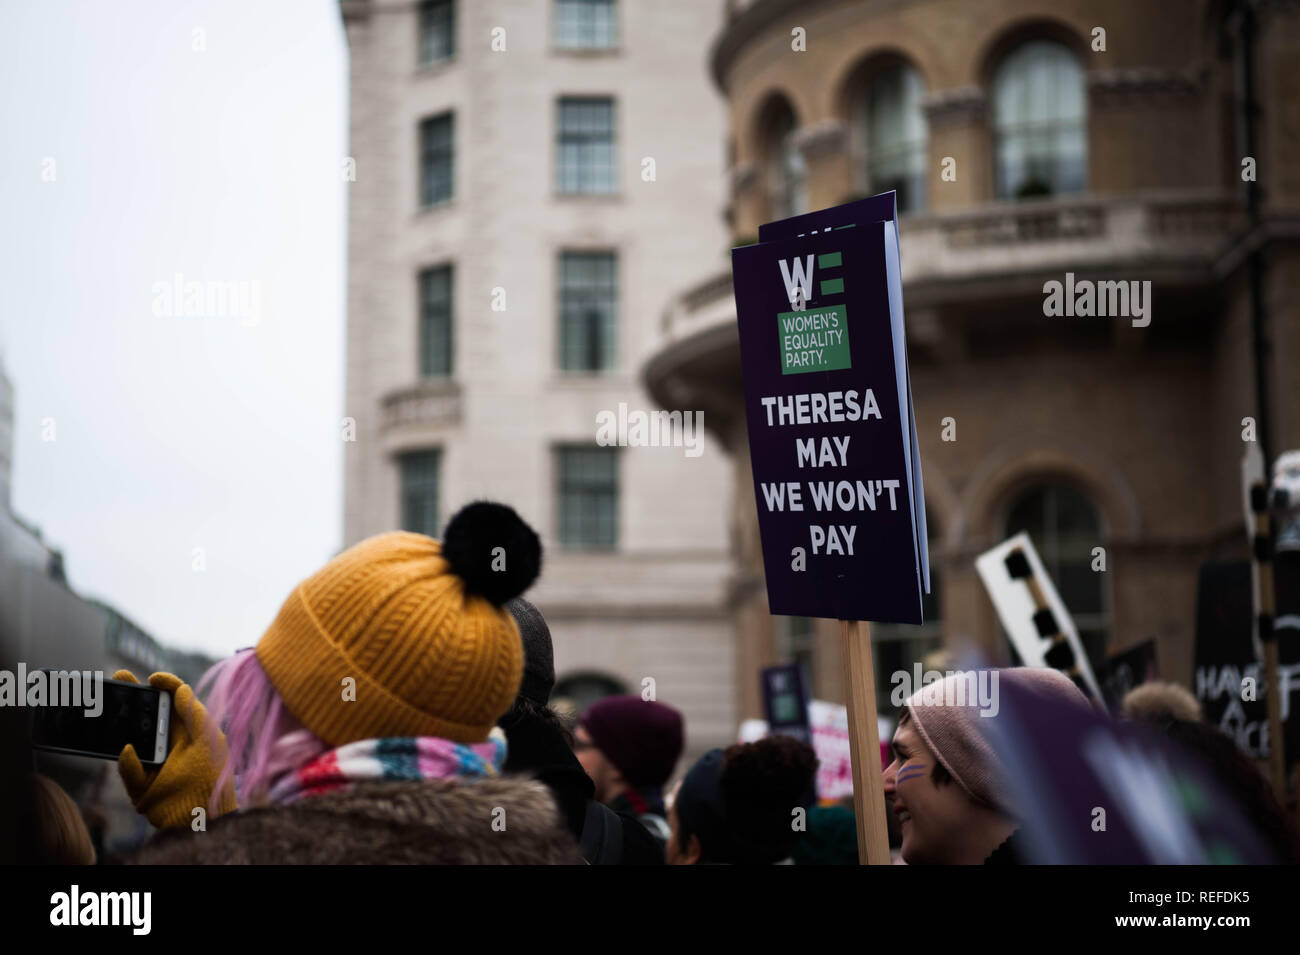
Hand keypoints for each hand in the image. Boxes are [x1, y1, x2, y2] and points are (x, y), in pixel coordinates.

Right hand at [114, 670, 236, 828]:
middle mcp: (171, 744)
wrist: (200, 820)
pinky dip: (122, 756)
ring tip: (110, 700)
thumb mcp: (207, 743)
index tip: (153, 678)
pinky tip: (121, 744)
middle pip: (150, 714)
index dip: (166, 687)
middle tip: (120, 678)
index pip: (177, 703)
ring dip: (122, 719)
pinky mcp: (141, 782)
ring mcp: (155, 762)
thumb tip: (182, 690)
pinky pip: (127, 765)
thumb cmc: (211, 778)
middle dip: (135, 695)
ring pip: (134, 735)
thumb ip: (194, 716)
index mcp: (191, 731)